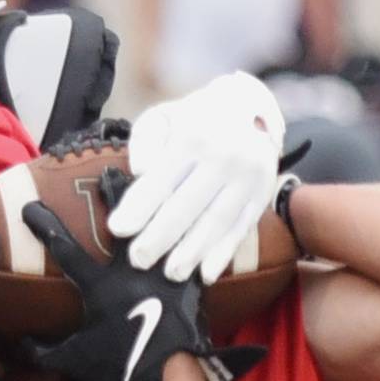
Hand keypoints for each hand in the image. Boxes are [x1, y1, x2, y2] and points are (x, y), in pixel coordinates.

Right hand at [21, 169, 263, 380]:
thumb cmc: (112, 373)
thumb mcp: (67, 361)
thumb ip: (40, 349)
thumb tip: (18, 340)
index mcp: (100, 288)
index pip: (65, 249)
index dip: (45, 225)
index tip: (30, 206)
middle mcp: (132, 274)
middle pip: (124, 223)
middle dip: (115, 196)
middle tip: (109, 173)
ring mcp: (163, 277)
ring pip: (162, 229)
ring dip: (159, 206)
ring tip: (161, 184)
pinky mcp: (189, 286)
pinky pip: (192, 252)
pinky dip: (193, 234)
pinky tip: (197, 219)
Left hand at [106, 71, 284, 281]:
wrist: (247, 106)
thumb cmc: (191, 120)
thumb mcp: (162, 117)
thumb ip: (144, 142)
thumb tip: (139, 172)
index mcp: (193, 137)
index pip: (161, 179)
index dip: (138, 207)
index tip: (117, 230)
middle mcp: (225, 156)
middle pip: (187, 206)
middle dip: (160, 237)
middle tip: (137, 261)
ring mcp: (248, 177)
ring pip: (215, 222)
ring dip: (191, 253)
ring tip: (169, 274)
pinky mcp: (262, 193)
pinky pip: (241, 228)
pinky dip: (223, 254)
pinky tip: (204, 274)